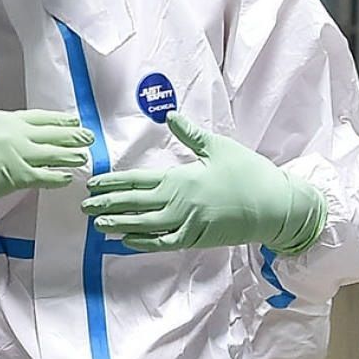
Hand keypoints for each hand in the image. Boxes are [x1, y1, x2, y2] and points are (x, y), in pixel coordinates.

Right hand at [0, 62, 92, 198]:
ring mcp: (18, 156)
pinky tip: (68, 177)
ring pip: (52, 155)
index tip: (71, 119)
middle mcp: (16, 135)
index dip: (56, 119)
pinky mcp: (15, 176)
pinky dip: (57, 177)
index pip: (37, 117)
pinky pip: (43, 177)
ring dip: (70, 155)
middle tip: (88, 136)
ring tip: (86, 155)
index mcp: (4, 118)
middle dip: (71, 135)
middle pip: (51, 134)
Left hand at [81, 117, 324, 254]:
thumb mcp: (219, 147)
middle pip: (135, 204)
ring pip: (144, 226)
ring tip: (98, 225)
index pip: (138, 180)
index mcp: (181, 177)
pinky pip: (163, 243)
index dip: (113, 183)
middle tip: (85, 207)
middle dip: (108, 205)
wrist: (274, 206)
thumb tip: (170, 115)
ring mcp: (186, 223)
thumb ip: (190, 134)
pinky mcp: (196, 239)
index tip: (93, 184)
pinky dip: (142, 243)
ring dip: (120, 225)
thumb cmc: (249, 173)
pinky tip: (126, 241)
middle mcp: (179, 202)